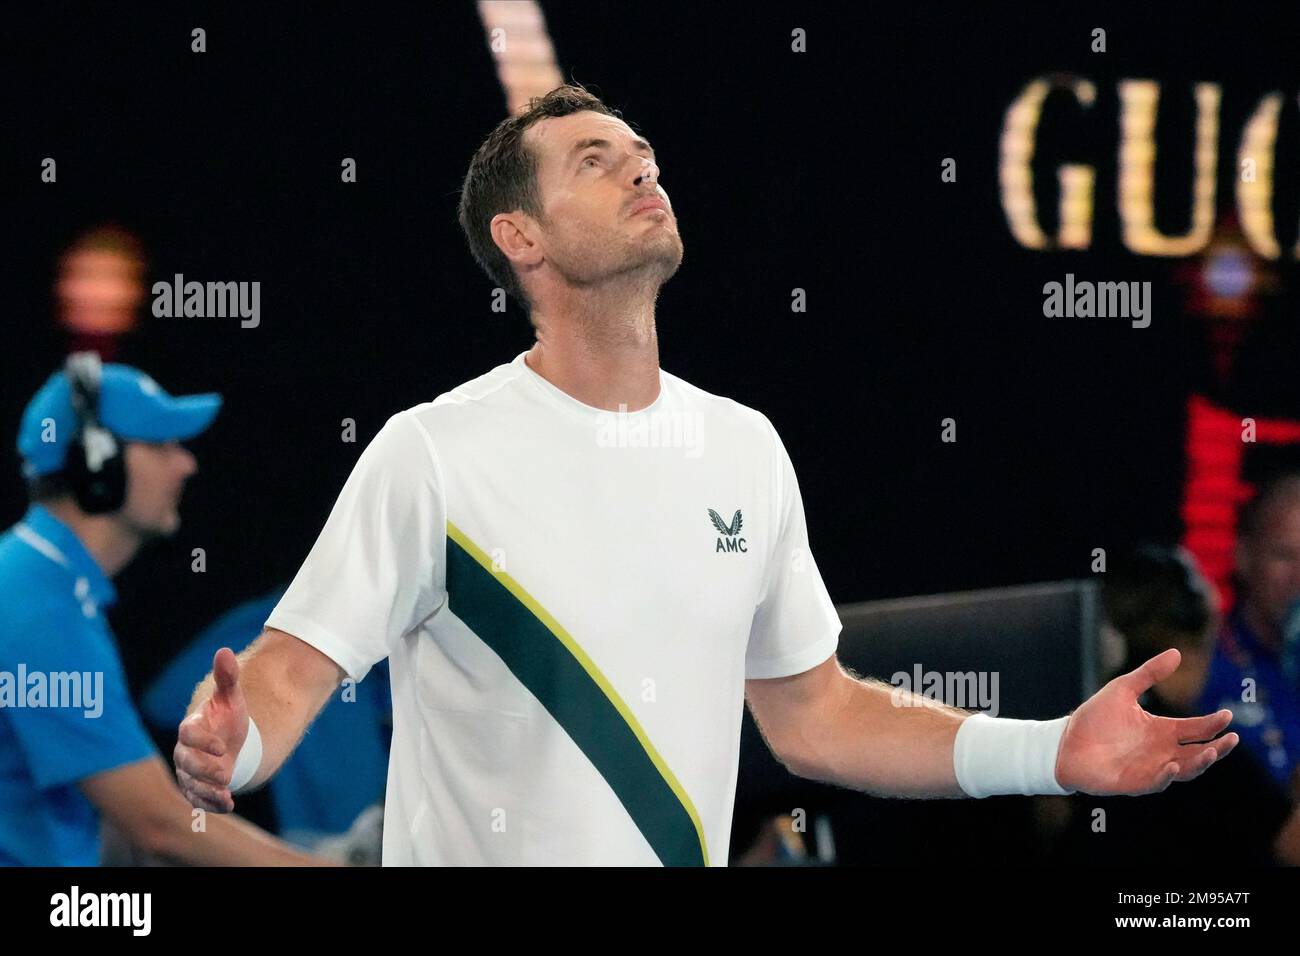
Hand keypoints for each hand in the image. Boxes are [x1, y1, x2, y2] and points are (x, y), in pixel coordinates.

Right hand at [174, 648, 247, 812]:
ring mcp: (190, 772)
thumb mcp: (232, 698)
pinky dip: (211, 803)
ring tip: (226, 793)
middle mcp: (185, 752)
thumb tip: (224, 651)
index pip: (187, 735)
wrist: (231, 741)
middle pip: (185, 763)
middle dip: (203, 770)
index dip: (201, 741)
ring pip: (190, 784)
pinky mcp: (197, 788)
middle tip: (224, 774)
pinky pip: (198, 799)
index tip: (222, 747)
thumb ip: (227, 678)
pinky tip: (228, 805)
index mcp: (191, 728)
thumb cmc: (228, 717)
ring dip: (206, 790)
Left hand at [1055, 648, 1238, 795]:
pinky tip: (1173, 766)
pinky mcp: (1135, 782)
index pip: (1196, 729)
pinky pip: (1156, 782)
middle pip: (1199, 752)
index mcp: (1162, 730)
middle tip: (1232, 738)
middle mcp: (1162, 751)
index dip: (1212, 723)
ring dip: (1200, 763)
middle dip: (1218, 747)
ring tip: (1212, 751)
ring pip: (1185, 770)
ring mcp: (1150, 769)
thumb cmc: (1094, 718)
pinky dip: (1166, 776)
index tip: (1227, 715)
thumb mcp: (1123, 689)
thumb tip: (1176, 652)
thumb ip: (1149, 674)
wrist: (1064, 742)